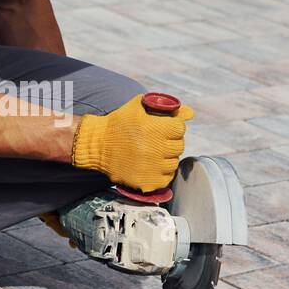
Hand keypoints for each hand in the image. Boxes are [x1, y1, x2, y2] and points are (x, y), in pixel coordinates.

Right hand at [70, 95, 194, 191]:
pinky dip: (161, 172)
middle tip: (158, 141)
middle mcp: (154, 148)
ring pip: (174, 162)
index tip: (164, 128)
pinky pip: (166, 178)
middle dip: (171, 142)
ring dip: (167, 157)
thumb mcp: (140, 108)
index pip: (180, 128)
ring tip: (154, 153)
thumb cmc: (119, 123)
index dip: (173, 127)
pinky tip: (152, 165)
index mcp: (154, 128)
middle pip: (179, 145)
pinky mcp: (146, 181)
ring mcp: (151, 167)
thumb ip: (167, 108)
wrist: (97, 145)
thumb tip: (191, 114)